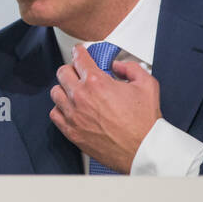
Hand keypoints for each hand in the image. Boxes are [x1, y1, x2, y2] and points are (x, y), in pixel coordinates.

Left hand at [50, 45, 162, 173]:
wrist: (142, 150)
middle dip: (71, 68)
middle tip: (78, 72)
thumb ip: (131, 68)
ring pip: (55, 93)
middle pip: (63, 73)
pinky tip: (69, 109)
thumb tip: (118, 66)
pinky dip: (60, 109)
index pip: (79, 58)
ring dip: (63, 88)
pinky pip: (55, 114)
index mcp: (97, 83)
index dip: (79, 51)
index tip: (78, 51)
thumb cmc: (144, 122)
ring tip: (72, 90)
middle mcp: (81, 97)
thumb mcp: (147, 84)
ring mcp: (74, 115)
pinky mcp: (71, 132)